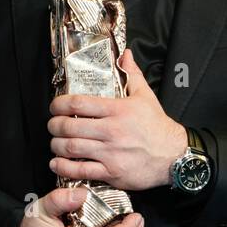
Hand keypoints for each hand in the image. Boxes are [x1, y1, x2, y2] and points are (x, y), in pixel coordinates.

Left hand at [47, 48, 187, 191]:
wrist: (174, 155)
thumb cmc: (158, 126)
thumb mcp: (146, 96)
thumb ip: (132, 74)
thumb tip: (125, 54)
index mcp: (117, 110)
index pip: (78, 104)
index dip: (59, 104)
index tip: (54, 106)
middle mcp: (111, 131)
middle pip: (69, 126)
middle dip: (54, 126)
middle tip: (52, 125)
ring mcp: (110, 153)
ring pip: (71, 148)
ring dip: (56, 145)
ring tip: (55, 142)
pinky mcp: (112, 172)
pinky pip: (81, 170)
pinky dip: (64, 167)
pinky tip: (57, 163)